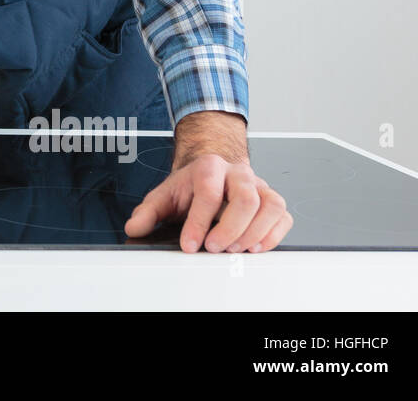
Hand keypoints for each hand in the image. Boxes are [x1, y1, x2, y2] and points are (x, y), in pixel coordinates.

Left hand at [124, 154, 292, 252]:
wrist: (212, 170)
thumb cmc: (190, 185)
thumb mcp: (164, 195)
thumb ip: (147, 212)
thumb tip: (135, 228)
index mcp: (209, 167)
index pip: (208, 193)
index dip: (198, 222)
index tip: (189, 245)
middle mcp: (238, 173)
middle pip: (245, 198)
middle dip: (230, 227)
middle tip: (214, 248)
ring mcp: (259, 185)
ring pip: (270, 205)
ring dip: (255, 232)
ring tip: (236, 250)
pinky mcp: (272, 200)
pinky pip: (283, 216)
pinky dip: (273, 234)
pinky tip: (256, 247)